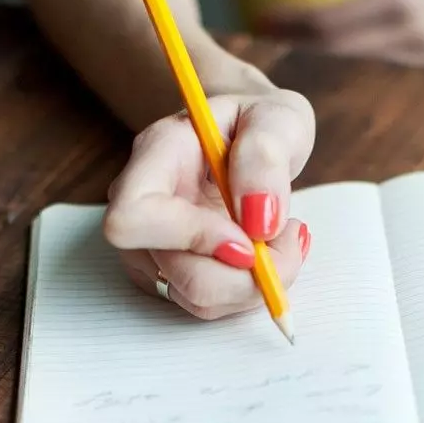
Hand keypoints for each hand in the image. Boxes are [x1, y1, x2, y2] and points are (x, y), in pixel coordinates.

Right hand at [103, 88, 315, 319]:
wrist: (247, 136)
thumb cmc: (258, 123)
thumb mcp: (278, 119)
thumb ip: (265, 157)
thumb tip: (259, 219)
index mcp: (155, 155)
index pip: (134, 216)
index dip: (191, 238)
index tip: (249, 238)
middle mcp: (141, 204)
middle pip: (175, 272)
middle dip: (245, 274)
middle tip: (289, 236)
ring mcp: (151, 244)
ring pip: (198, 298)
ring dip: (256, 283)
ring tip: (283, 236)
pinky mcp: (173, 272)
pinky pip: (212, 304)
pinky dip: (251, 289)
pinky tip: (270, 252)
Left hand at [263, 0, 423, 68]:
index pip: (328, 25)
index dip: (290, 25)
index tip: (260, 21)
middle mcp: (420, 34)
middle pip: (344, 48)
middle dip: (306, 40)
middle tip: (276, 29)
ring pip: (375, 57)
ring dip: (343, 46)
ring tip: (315, 31)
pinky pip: (405, 58)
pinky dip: (382, 46)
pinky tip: (367, 32)